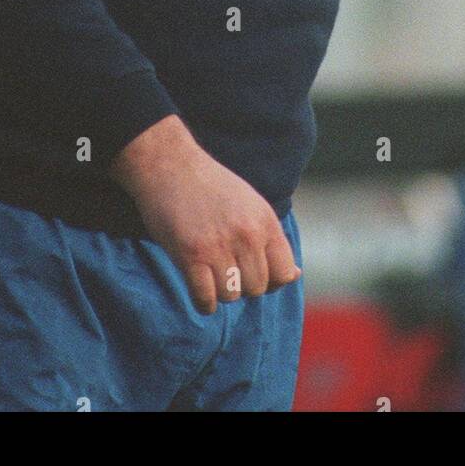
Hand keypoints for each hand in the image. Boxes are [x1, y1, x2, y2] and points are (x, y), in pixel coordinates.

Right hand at [108, 116, 301, 314]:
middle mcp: (247, 234)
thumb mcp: (250, 204)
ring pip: (231, 296)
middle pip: (257, 288)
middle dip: (242, 284)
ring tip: (209, 271)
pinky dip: (203, 302)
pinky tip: (198, 287)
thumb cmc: (209, 186)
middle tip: (224, 267)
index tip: (251, 271)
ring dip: (220, 291)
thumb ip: (270, 239)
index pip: (285, 273)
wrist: (168, 163)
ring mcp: (219, 245)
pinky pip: (205, 299)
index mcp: (265, 221)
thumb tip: (295, 275)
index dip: (271, 280)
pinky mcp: (191, 254)